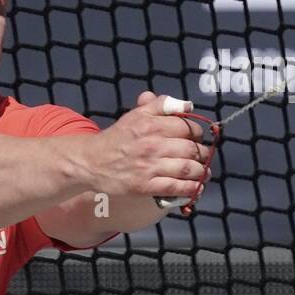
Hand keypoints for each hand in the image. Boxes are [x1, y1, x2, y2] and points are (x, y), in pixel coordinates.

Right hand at [85, 92, 212, 198]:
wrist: (91, 162)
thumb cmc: (118, 138)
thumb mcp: (136, 114)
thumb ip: (160, 105)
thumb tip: (188, 105)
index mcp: (151, 124)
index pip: (187, 127)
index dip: (198, 133)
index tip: (198, 138)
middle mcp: (153, 145)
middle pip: (191, 149)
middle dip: (202, 154)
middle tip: (203, 157)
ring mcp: (150, 167)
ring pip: (187, 169)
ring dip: (201, 172)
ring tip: (203, 173)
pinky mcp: (146, 186)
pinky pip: (176, 187)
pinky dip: (190, 188)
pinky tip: (196, 188)